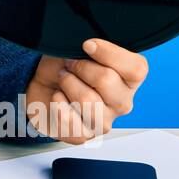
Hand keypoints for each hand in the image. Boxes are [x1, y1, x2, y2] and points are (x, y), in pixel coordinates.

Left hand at [24, 38, 148, 143]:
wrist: (42, 84)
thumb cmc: (66, 65)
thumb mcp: (80, 47)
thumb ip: (93, 45)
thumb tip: (90, 43)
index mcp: (129, 79)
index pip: (136, 68)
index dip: (109, 53)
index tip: (86, 44)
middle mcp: (122, 103)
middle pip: (107, 80)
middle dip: (80, 66)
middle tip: (70, 65)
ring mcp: (104, 122)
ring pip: (87, 100)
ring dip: (67, 84)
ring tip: (63, 80)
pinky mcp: (83, 136)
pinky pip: (69, 120)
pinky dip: (56, 103)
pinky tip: (57, 98)